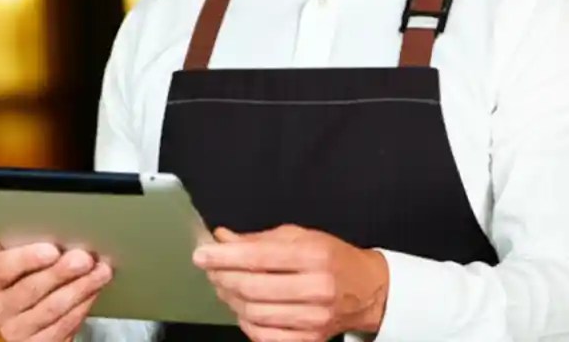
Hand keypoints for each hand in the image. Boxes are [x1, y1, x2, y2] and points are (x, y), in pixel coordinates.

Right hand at [0, 243, 113, 340]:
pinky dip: (81, 308)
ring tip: (100, 272)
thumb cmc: (22, 274)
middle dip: (61, 273)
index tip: (52, 249)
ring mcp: (13, 333)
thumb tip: (57, 231)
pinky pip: (62, 328)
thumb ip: (26, 246)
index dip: (26, 259)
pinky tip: (93, 292)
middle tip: (85, 258)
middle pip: (29, 290)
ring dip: (80, 289)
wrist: (22, 312)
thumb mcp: (16, 257)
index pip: (0, 269)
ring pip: (51, 310)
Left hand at [193, 224, 388, 341]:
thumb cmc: (331, 259)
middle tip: (210, 269)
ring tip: (223, 285)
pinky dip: (245, 322)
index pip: (258, 257)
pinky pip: (264, 335)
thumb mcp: (300, 237)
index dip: (224, 257)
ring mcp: (314, 318)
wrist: (367, 290)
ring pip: (254, 313)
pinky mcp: (310, 340)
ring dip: (230, 298)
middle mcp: (317, 288)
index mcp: (314, 256)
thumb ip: (258, 239)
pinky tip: (242, 307)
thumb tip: (222, 239)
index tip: (201, 254)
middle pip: (252, 287)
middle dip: (222, 277)